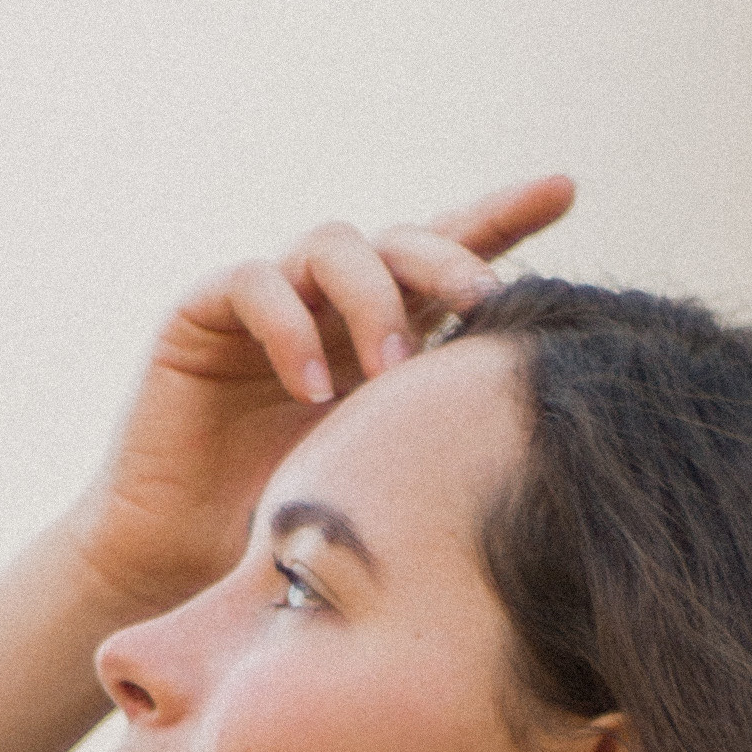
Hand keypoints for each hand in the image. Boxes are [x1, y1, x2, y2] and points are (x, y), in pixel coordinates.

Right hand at [66, 174, 577, 622]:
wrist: (186, 561)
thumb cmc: (290, 529)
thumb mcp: (387, 475)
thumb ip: (440, 430)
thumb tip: (545, 419)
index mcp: (384, 329)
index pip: (448, 258)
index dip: (503, 218)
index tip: (565, 189)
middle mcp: (330, 301)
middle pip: (401, 240)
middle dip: (450, 258)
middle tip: (484, 299)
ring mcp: (269, 300)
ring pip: (334, 245)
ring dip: (373, 299)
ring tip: (391, 371)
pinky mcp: (202, 313)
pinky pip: (255, 283)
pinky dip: (290, 327)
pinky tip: (314, 388)